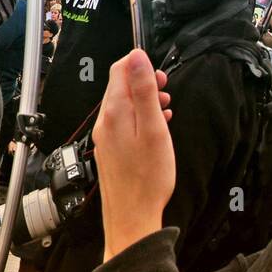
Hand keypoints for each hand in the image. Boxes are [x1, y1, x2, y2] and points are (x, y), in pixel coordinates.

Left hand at [94, 49, 173, 261]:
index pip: (118, 71)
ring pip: (123, 106)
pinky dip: (141, 117)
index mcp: (114, 112)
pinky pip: (124, 123)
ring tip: (165, 105)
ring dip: (144, 100)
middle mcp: (105, 122)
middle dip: (143, 82)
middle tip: (166, 87)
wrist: (132, 214)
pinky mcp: (111, 149)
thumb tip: (137, 57)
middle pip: (120, 88)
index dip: (138, 64)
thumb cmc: (146, 177)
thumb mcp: (153, 128)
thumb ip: (144, 91)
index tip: (159, 70)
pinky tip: (156, 125)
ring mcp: (106, 136)